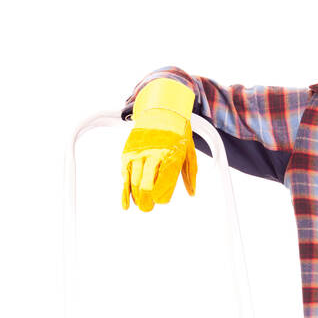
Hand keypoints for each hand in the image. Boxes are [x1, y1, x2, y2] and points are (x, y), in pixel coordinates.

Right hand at [121, 78, 196, 211]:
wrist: (161, 110)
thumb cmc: (178, 133)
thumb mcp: (189, 152)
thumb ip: (190, 174)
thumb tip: (192, 194)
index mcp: (170, 155)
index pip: (163, 183)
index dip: (161, 196)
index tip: (162, 200)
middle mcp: (152, 155)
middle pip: (146, 185)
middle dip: (146, 201)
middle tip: (148, 208)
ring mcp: (138, 153)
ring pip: (133, 182)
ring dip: (136, 198)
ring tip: (142, 205)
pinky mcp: (128, 152)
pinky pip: (125, 175)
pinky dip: (124, 191)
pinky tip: (126, 204)